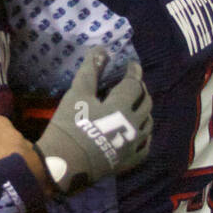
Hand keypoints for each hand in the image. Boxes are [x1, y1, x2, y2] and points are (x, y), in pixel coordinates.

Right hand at [36, 47, 151, 195]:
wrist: (63, 163)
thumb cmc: (69, 125)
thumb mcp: (78, 93)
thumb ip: (92, 70)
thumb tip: (102, 49)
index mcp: (122, 106)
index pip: (135, 83)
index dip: (134, 71)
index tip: (132, 64)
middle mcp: (134, 124)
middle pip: (146, 102)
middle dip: (141, 90)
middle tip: (134, 83)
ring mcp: (134, 145)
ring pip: (148, 123)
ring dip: (144, 111)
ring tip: (136, 105)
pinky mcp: (129, 161)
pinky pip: (145, 146)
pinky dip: (145, 135)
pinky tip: (139, 131)